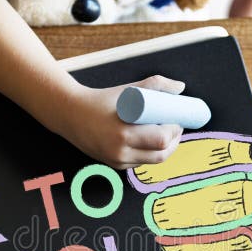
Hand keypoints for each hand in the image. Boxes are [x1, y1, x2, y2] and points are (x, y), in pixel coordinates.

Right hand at [60, 75, 184, 169]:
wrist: (71, 115)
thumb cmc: (101, 100)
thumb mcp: (127, 91)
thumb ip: (155, 85)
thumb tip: (180, 87)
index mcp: (124, 133)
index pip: (161, 139)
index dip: (175, 129)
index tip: (178, 118)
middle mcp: (120, 151)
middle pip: (161, 154)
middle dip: (174, 141)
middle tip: (176, 127)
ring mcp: (118, 161)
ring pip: (153, 161)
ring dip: (165, 148)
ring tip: (168, 133)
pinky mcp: (116, 165)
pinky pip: (142, 162)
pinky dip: (151, 152)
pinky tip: (153, 140)